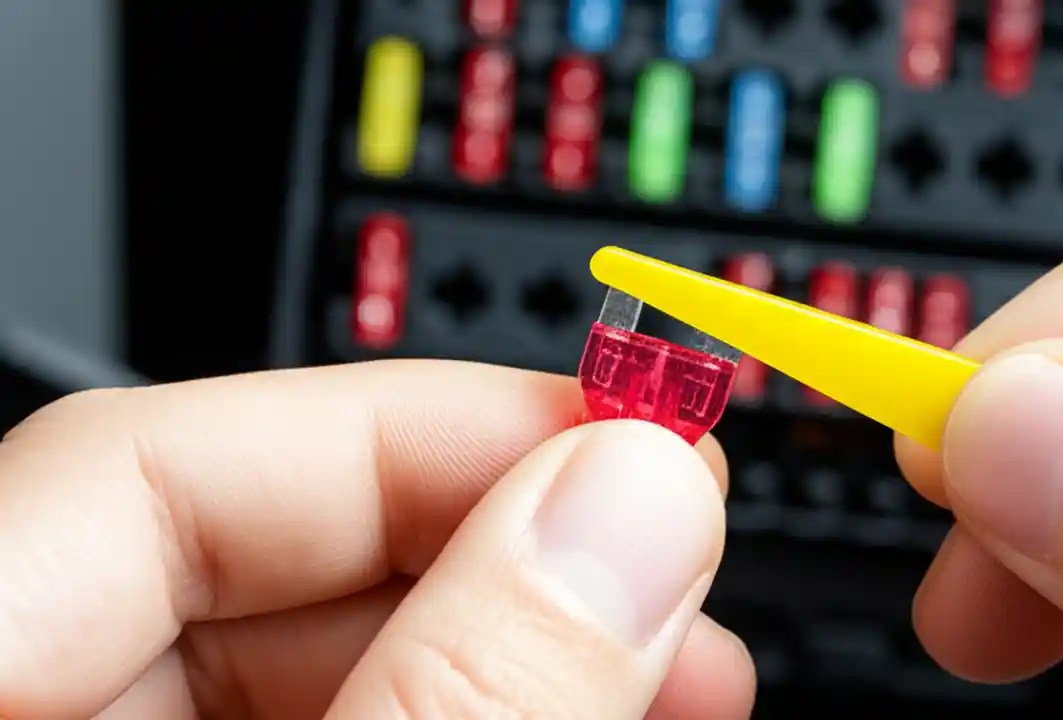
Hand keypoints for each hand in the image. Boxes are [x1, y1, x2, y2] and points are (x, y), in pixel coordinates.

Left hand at [0, 362, 754, 718]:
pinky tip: (591, 713)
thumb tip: (628, 507)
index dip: (409, 429)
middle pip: (253, 562)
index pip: (146, 467)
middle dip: (502, 548)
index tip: (614, 435)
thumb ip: (462, 692)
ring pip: (312, 664)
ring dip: (519, 645)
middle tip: (675, 548)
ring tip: (682, 663)